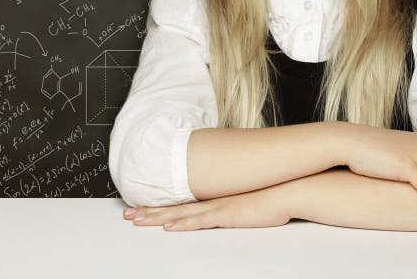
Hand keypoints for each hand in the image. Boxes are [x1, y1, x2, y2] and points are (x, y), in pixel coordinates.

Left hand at [122, 184, 291, 230]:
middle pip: (175, 208)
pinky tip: (168, 227)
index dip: (160, 207)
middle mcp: (213, 201)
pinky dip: (182, 223)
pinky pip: (200, 221)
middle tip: (127, 215)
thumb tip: (227, 206)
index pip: (182, 204)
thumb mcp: (247, 202)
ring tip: (136, 220)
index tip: (141, 208)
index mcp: (216, 199)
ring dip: (157, 217)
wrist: (288, 190)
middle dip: (149, 212)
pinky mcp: (227, 215)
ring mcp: (218, 207)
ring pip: (181, 213)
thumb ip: (234, 203)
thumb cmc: (272, 197)